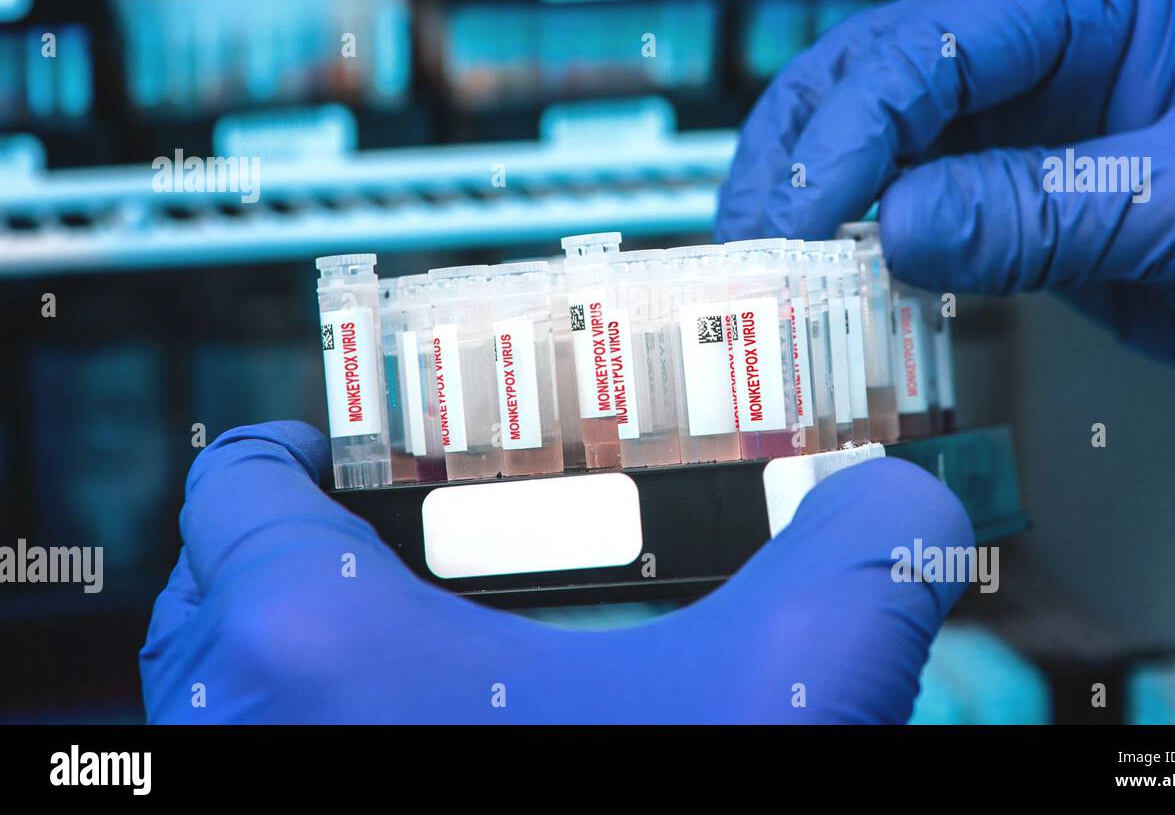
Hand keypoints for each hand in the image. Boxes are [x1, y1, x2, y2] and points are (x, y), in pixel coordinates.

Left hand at [140, 421, 970, 722]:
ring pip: (215, 705)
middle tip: (392, 547)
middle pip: (216, 596)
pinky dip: (311, 740)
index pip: (243, 491)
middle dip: (294, 556)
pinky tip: (430, 744)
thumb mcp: (779, 701)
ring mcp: (250, 808)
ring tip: (406, 656)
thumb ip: (855, 564)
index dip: (295, 452)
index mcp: (321, 654)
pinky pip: (251, 765)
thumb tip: (903, 502)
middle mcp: (244, 741)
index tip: (346, 456)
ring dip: (289, 666)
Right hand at [716, 0, 1174, 404]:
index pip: (942, 45)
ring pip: (884, 144)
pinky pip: (918, 212)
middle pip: (884, 76)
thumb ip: (1047, 211)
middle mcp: (1053, 50)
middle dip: (810, 151)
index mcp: (1108, 0)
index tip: (807, 209)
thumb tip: (900, 226)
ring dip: (818, 197)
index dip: (859, 127)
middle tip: (757, 233)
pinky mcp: (1020, 199)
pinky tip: (832, 277)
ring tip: (767, 257)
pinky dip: (866, 247)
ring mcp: (1029, 127)